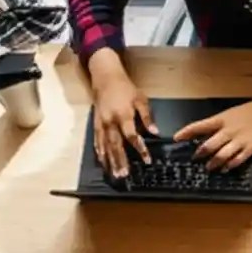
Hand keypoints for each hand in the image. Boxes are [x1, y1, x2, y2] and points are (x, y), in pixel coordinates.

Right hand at [90, 57, 156, 179]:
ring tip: (114, 174)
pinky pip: (98, 141)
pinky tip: (103, 162)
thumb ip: (147, 116)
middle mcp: (111, 122)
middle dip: (120, 161)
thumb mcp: (140, 99)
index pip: (132, 136)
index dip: (139, 149)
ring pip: (106, 146)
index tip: (146, 160)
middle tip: (124, 174)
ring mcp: (102, 124)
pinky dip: (100, 153)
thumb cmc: (125, 88)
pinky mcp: (96, 124)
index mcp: (123, 115)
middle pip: (116, 145)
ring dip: (110, 161)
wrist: (105, 78)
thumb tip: (155, 132)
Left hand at [179, 98, 251, 171]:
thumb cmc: (249, 111)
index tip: (176, 138)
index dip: (186, 132)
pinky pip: (238, 159)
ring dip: (213, 163)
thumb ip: (217, 125)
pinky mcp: (250, 147)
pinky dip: (230, 165)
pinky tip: (226, 168)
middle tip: (195, 158)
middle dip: (200, 153)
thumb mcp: (230, 114)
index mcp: (222, 119)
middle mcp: (228, 130)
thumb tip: (203, 135)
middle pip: (209, 144)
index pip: (199, 126)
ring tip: (209, 167)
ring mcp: (239, 140)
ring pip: (222, 155)